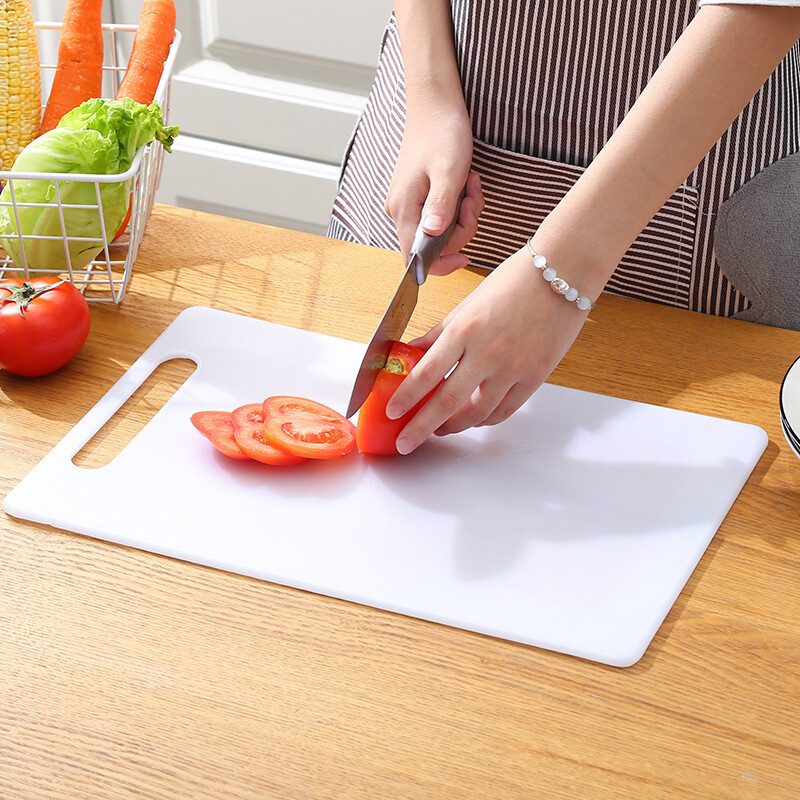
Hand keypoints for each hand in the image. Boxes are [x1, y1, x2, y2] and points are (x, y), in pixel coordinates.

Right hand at [385, 104, 483, 274]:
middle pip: (433, 246)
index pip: (414, 260)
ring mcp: (410, 205)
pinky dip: (458, 206)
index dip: (440, 265)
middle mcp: (401, 211)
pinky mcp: (419, 198)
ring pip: (441, 231)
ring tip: (469, 185)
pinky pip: (442, 216)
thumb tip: (432, 236)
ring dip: (463, 214)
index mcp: (404, 209)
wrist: (435, 106)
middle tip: (472, 200)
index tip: (465, 256)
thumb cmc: (442, 133)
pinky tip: (464, 184)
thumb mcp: (449, 171)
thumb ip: (441, 206)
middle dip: (461, 230)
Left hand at [385, 246, 590, 453]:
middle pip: (447, 402)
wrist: (563, 274)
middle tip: (407, 443)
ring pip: (477, 413)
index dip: (407, 396)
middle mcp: (487, 352)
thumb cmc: (515, 281)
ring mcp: (513, 368)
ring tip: (440, 430)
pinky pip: (505, 410)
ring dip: (454, 427)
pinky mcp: (535, 377)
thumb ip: (439, 332)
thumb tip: (412, 351)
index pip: (427, 372)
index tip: (392, 411)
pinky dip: (486, 420)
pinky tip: (474, 420)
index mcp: (465, 329)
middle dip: (422, 427)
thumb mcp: (468, 302)